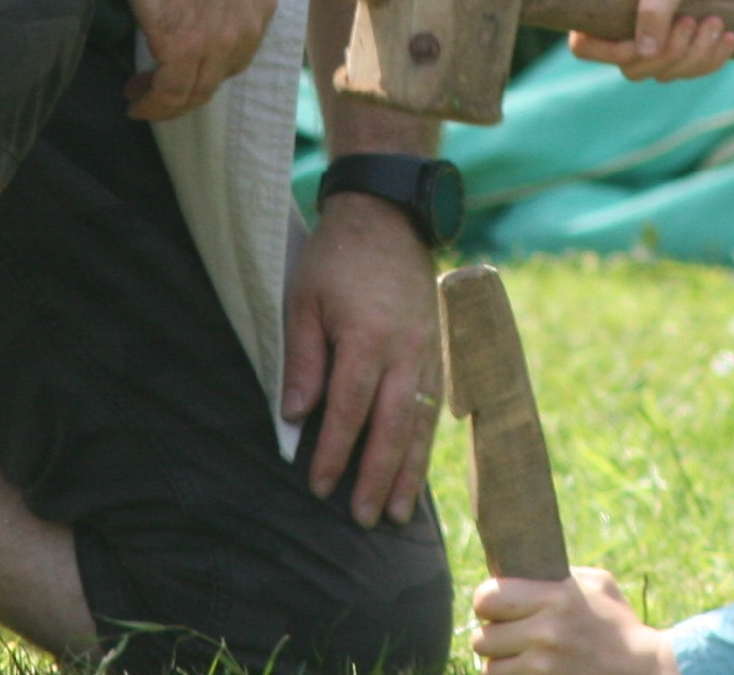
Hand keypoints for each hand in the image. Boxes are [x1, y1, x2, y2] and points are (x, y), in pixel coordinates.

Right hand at [110, 0, 274, 120]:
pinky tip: (136, 103)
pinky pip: (170, 93)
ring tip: (140, 97)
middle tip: (156, 86)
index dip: (210, 65)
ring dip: (166, 102)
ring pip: (195, 92)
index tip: (182, 66)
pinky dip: (152, 105)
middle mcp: (248, 25)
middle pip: (220, 75)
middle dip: (188, 86)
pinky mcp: (184, 46)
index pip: (240, 51)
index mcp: (260, 1)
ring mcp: (219, 39)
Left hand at [282, 188, 440, 525]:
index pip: (350, 410)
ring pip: (421, 423)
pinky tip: (416, 466)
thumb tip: (297, 416)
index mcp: (368, 337)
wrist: (388, 215)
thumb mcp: (304, 299)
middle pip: (393, 427)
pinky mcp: (437, 347)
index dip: (334, 452)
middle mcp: (405, 350)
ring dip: (409, 470)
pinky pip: (434, 405)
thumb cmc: (337, 257)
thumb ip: (304, 359)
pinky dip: (425, 441)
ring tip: (400, 512)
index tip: (319, 487)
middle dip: (379, 478)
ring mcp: (427, 350)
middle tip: (366, 519)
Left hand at [471, 569, 677, 673]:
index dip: (487, 601)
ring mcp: (544, 668)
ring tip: (518, 657)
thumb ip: (559, 577)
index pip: (488, 597)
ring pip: (490, 669)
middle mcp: (545, 633)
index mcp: (556, 598)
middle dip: (492, 636)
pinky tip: (528, 672)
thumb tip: (520, 572)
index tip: (496, 605)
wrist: (645, 671)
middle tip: (507, 634)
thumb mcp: (598, 585)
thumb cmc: (619, 624)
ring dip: (500, 664)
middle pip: (482, 638)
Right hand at [571, 0, 733, 82]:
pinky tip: (728, 36)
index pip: (583, 44)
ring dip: (695, 54)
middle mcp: (626, 20)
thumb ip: (654, 9)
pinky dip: (710, 58)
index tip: (641, 44)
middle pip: (630, 67)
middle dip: (668, 53)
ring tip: (716, 22)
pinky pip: (688, 72)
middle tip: (692, 22)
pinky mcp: (683, 45)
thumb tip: (643, 53)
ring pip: (662, 73)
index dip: (608, 53)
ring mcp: (655, 36)